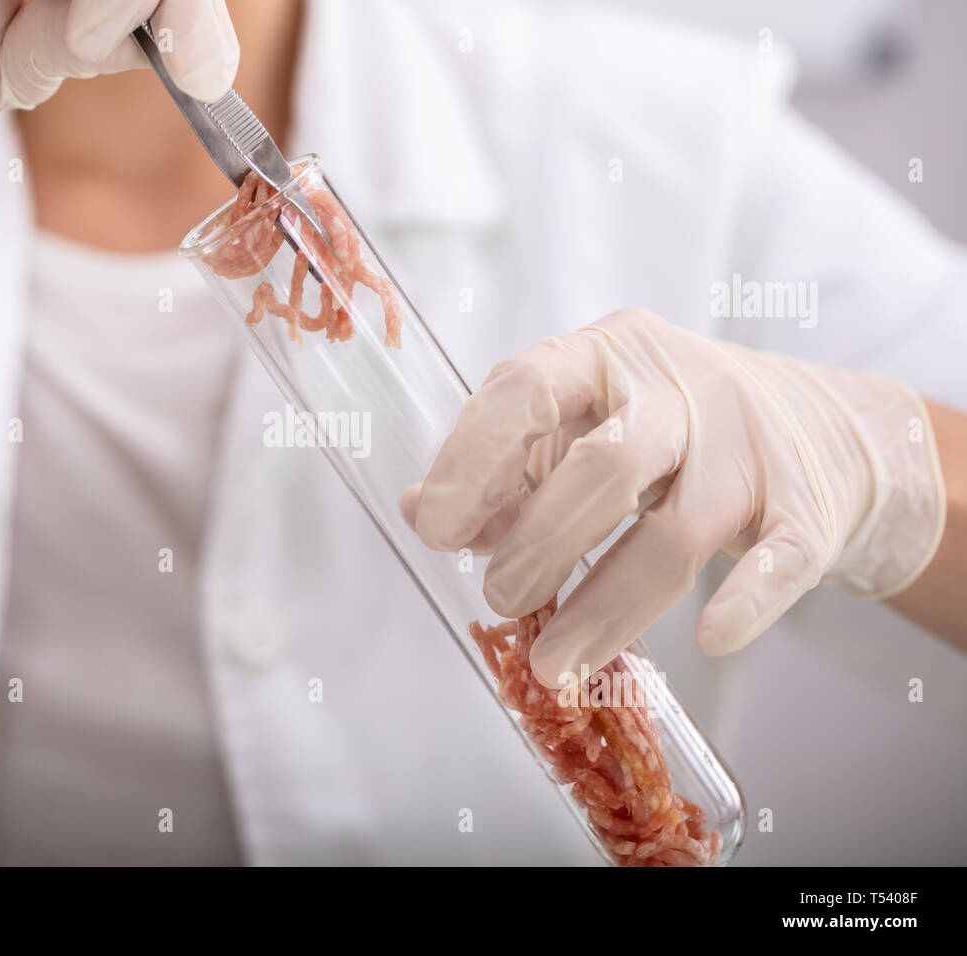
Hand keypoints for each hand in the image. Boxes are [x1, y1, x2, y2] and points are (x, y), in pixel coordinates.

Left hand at [405, 308, 945, 684]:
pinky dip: (747, 601)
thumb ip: (502, 468)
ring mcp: (749, 448)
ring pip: (678, 532)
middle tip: (501, 600)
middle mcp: (680, 389)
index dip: (475, 460)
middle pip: (607, 466)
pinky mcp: (807, 507)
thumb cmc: (665, 429)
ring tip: (556, 661)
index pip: (529, 390)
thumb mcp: (578, 425)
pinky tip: (708, 637)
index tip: (437, 530)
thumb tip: (421, 511)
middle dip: (541, 543)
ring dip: (608, 607)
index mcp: (603, 357)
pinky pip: (782, 559)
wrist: (815, 424)